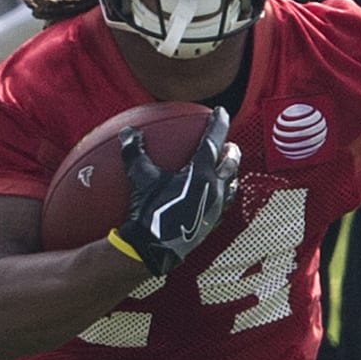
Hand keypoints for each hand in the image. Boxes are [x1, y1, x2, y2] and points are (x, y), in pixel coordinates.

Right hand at [112, 105, 239, 274]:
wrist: (153, 249)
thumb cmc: (148, 212)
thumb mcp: (139, 179)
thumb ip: (135, 152)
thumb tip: (128, 131)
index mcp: (201, 173)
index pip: (214, 140)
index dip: (218, 123)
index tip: (221, 111)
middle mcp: (214, 188)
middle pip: (231, 163)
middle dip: (231, 150)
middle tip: (228, 143)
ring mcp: (215, 208)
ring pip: (232, 185)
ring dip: (230, 173)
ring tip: (226, 169)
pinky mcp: (211, 225)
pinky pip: (222, 205)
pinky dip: (221, 195)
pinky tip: (212, 197)